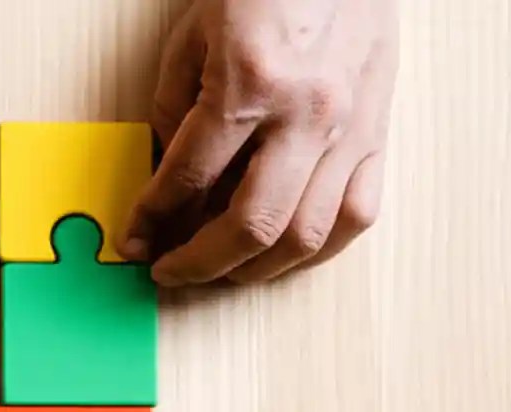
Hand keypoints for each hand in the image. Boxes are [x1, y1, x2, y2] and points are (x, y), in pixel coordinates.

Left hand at [123, 0, 398, 284]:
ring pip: (307, 235)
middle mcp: (306, 115)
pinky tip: (283, 254)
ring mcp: (349, 128)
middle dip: (201, 263)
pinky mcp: (377, 133)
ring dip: (256, 270)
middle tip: (170, 271)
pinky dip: (316, 249)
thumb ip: (172, 115)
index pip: (189, 179)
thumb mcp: (192, 41)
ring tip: (222, 270)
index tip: (134, 241)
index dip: (152, 220)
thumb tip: (162, 185)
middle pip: (252, 225)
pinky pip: (356, 215)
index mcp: (249, 85)